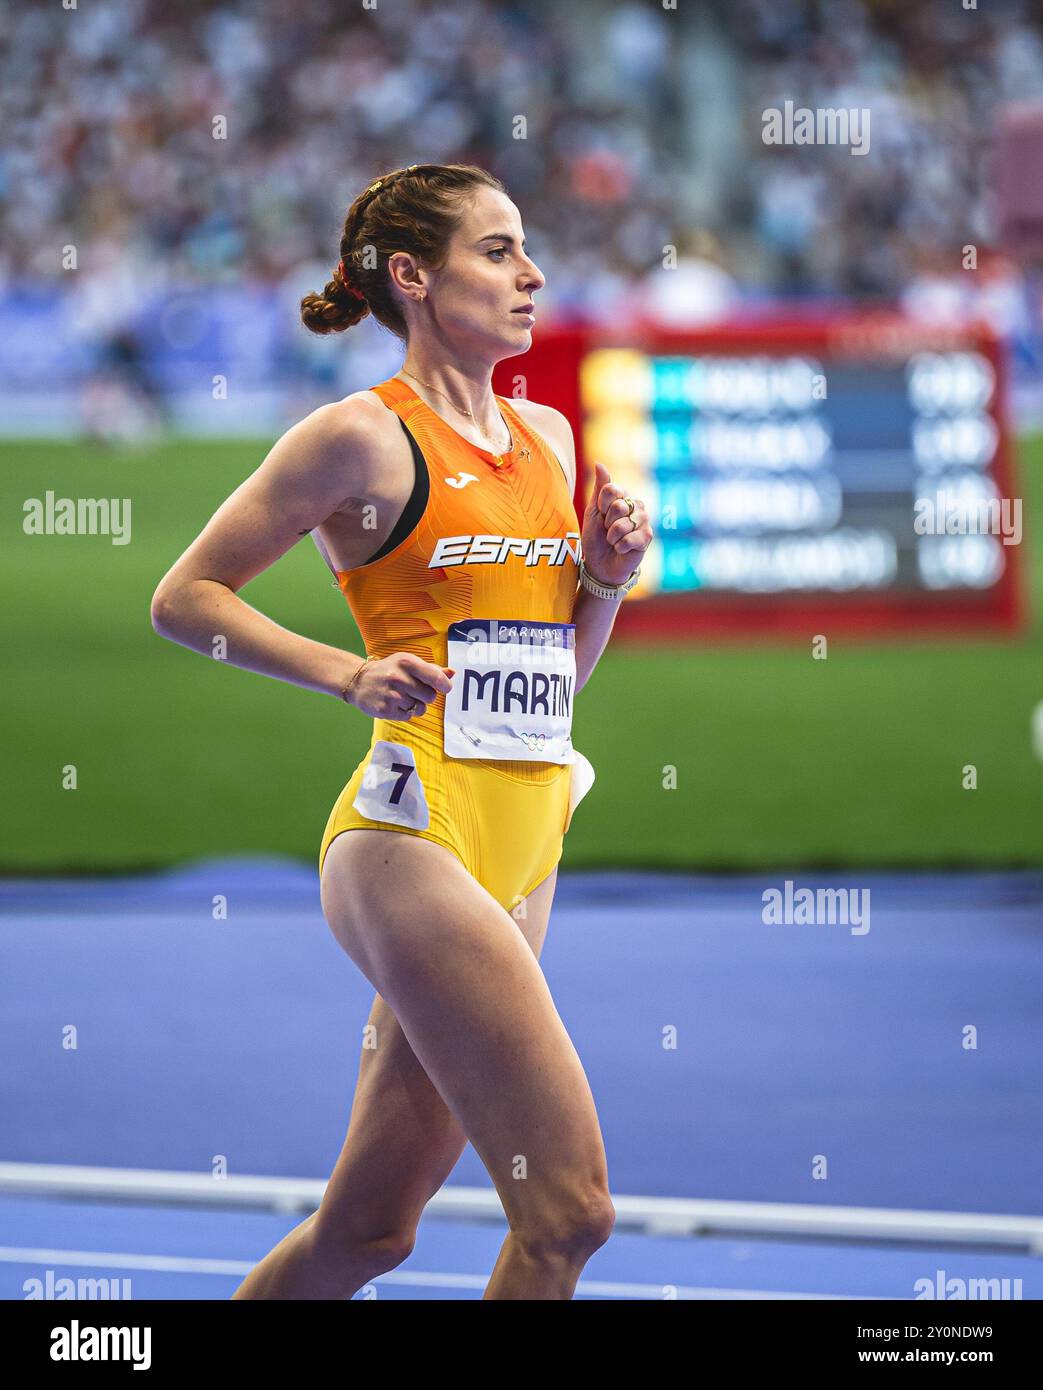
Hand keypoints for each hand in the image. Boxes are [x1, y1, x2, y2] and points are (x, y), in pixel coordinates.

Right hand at [345, 652, 454, 718]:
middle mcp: (399, 678)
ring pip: (420, 708)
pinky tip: (395, 703)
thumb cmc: (389, 670)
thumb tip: (452, 673)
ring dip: (415, 705)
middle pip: (430, 696)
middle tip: (415, 690)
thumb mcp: (407, 663)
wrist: (358, 681)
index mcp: (406, 662)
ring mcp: (392, 695)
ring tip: (402, 697)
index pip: (436, 677)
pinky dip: (405, 712)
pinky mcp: (386, 710)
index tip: (445, 687)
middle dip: (427, 696)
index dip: (445, 685)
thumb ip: (431, 669)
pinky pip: (408, 716)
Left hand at [580, 461, 652, 586]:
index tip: (600, 514)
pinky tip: (621, 549)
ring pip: (623, 524)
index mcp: (623, 497)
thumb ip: (599, 488)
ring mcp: (643, 521)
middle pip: (618, 505)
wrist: (600, 565)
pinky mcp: (647, 537)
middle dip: (607, 523)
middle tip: (608, 531)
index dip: (601, 505)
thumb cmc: (595, 538)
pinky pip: (630, 539)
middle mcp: (636, 506)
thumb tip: (599, 463)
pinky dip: (620, 546)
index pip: (612, 489)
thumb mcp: (593, 511)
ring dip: (612, 537)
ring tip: (614, 541)